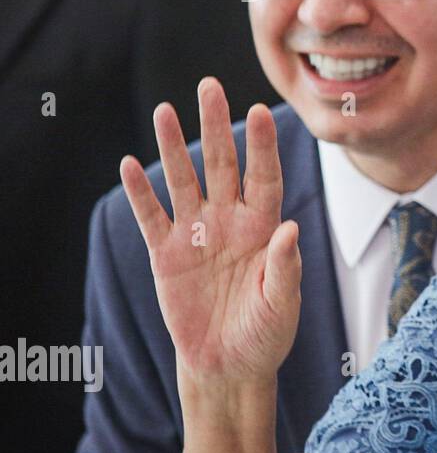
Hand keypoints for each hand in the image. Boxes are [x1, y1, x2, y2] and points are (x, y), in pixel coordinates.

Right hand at [121, 78, 300, 388]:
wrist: (230, 367)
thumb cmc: (266, 334)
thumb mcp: (282, 304)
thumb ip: (285, 267)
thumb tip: (290, 230)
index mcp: (265, 228)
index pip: (265, 176)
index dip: (262, 146)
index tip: (262, 111)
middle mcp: (230, 221)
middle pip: (224, 164)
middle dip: (216, 125)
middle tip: (210, 86)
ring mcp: (196, 234)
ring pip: (184, 180)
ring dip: (174, 147)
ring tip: (164, 111)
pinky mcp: (165, 255)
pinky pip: (151, 217)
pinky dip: (140, 193)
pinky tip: (130, 164)